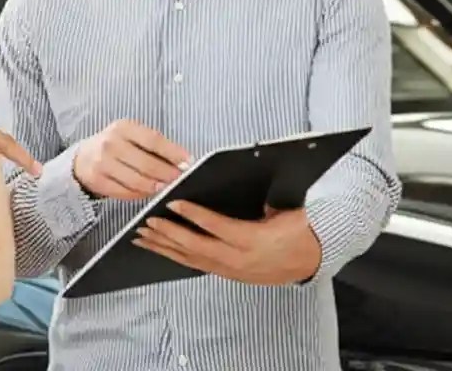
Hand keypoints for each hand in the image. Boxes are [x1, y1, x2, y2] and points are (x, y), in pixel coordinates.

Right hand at [73, 120, 191, 199]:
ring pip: (137, 181)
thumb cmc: (115, 146)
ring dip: (154, 186)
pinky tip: (148, 193)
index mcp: (124, 127)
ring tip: (164, 188)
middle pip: (146, 163)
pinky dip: (140, 194)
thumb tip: (182, 162)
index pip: (154, 140)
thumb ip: (153, 146)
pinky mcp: (98, 181)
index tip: (188, 162)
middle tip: (178, 180)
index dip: (173, 152)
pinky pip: (125, 192)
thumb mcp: (131, 136)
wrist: (82, 158)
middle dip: (166, 174)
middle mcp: (111, 143)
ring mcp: (102, 163)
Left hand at [132, 203, 321, 284]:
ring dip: (165, 247)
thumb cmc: (298, 230)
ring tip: (142, 236)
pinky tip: (160, 248)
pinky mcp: (227, 274)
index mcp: (253, 240)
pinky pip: (196, 265)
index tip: (173, 203)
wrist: (309, 261)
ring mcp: (231, 269)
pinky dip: (174, 256)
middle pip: (196, 246)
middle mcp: (238, 259)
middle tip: (147, 221)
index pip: (217, 227)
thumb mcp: (287, 211)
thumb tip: (248, 177)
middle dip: (169, 233)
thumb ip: (265, 198)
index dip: (194, 215)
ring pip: (191, 259)